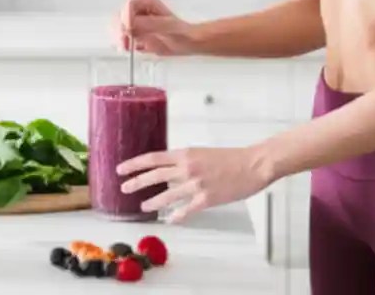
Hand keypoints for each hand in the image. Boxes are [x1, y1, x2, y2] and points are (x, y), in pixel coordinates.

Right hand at [112, 0, 195, 55]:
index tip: (128, 29)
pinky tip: (133, 49)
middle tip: (125, 41)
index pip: (129, 5)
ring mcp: (137, 23)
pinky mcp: (136, 35)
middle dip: (121, 29)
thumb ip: (148, 23)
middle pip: (121, 17)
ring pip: (120, 29)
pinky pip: (125, 39)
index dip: (126, 17)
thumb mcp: (166, 26)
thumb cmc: (181, 32)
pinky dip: (126, 45)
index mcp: (147, 3)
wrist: (187, 44)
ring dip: (121, 38)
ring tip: (128, 47)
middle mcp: (140, 11)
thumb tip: (130, 23)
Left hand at [117, 146, 273, 223]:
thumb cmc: (231, 158)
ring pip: (167, 195)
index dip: (134, 164)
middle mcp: (188, 168)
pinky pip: (187, 210)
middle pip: (154, 175)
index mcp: (186, 154)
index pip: (153, 158)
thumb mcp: (202, 154)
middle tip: (124, 189)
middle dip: (136, 183)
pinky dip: (177, 216)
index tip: (121, 169)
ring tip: (143, 207)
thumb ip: (184, 162)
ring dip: (153, 202)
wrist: (253, 164)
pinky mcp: (207, 198)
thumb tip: (168, 172)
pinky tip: (170, 220)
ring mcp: (197, 184)